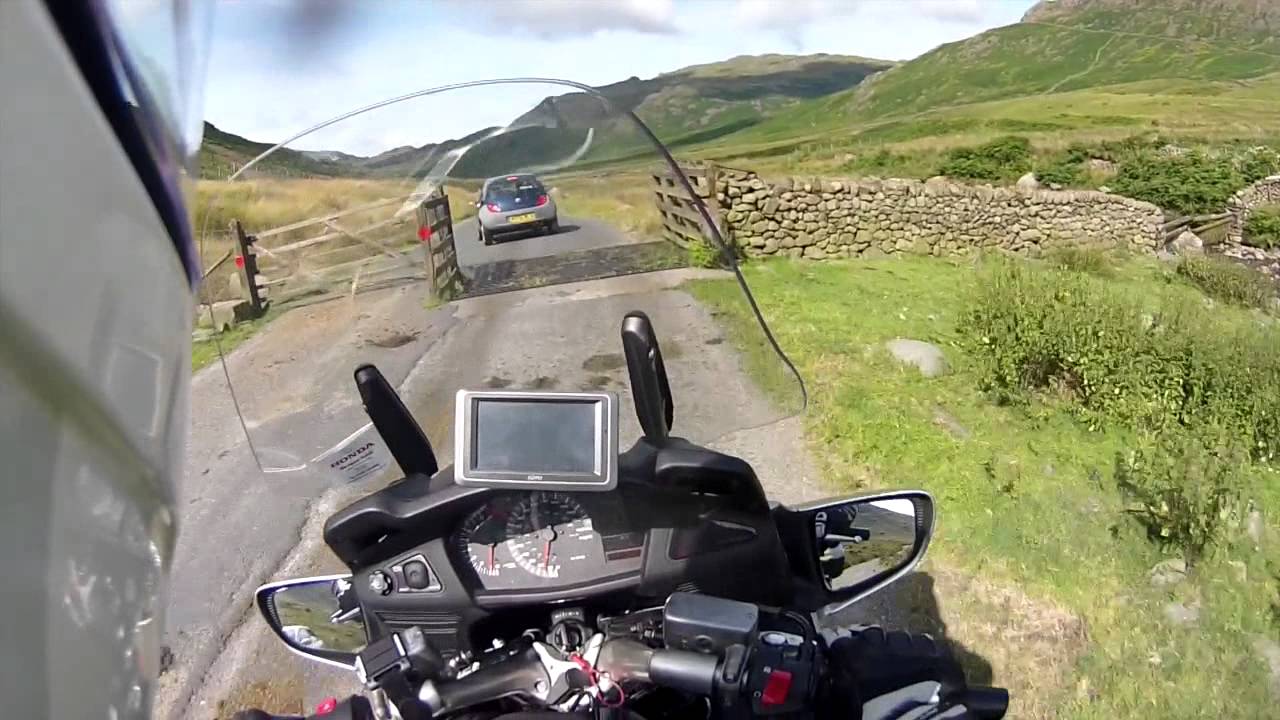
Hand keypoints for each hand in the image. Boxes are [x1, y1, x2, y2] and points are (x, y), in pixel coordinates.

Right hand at [820, 626, 967, 719]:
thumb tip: (831, 677)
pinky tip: (925, 669)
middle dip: (872, 646)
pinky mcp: (937, 653)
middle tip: (876, 665)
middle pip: (872, 635)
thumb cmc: (873, 718)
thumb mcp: (843, 707)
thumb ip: (833, 687)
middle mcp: (880, 643)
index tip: (843, 658)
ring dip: (899, 649)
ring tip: (903, 667)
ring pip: (901, 638)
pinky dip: (924, 654)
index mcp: (852, 656)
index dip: (842, 651)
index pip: (838, 640)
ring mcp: (911, 646)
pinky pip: (928, 645)